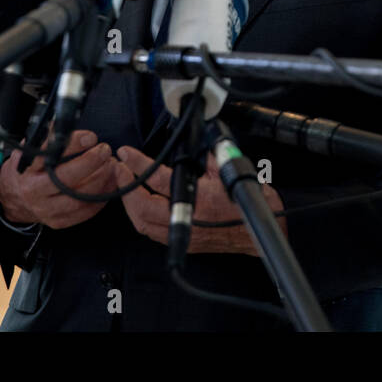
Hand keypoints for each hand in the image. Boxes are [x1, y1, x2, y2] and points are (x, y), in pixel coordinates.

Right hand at [0, 130, 116, 229]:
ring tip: (111, 165)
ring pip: (79, 198)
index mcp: (26, 169)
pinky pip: (85, 211)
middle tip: (105, 150)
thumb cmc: (28, 169)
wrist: (14, 199)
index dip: (73, 145)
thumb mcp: (30, 149)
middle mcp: (34, 191)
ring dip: (101, 180)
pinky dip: (101, 197)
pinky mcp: (58, 222)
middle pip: (66, 179)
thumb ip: (47, 136)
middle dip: (91, 163)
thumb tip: (67, 117)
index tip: (90, 137)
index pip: (49, 155)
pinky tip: (110, 182)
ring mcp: (46, 209)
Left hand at [111, 146, 285, 254]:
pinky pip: (152, 233)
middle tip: (119, 168)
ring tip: (124, 185)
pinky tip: (138, 205)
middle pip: (142, 207)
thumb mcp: (229, 169)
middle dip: (125, 187)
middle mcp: (190, 219)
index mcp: (200, 198)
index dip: (138, 165)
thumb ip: (210, 154)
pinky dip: (140, 218)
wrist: (263, 230)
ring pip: (143, 224)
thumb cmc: (250, 202)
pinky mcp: (186, 242)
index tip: (126, 154)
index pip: (159, 180)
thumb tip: (198, 140)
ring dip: (129, 204)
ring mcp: (186, 234)